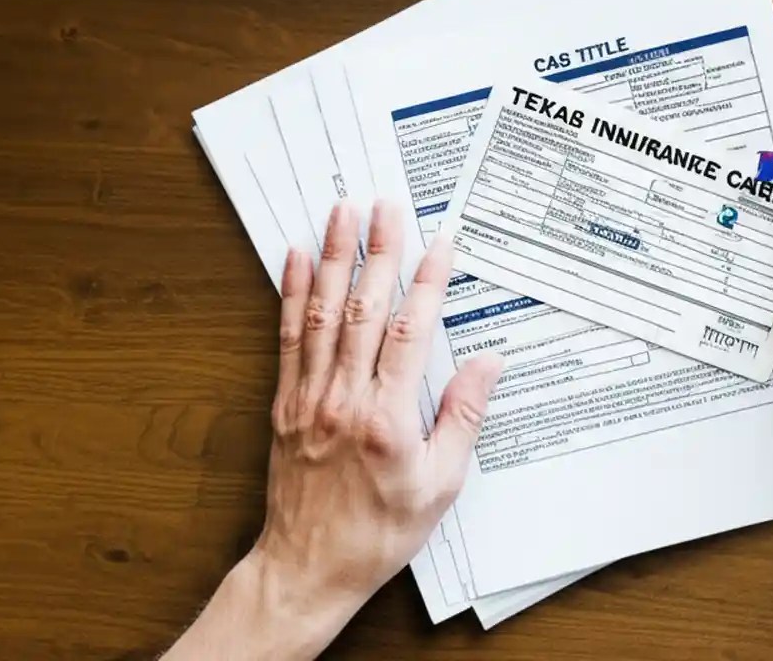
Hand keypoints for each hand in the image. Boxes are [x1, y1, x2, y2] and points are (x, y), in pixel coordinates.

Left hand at [166, 200, 502, 659]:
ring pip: (324, 314)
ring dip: (335, 259)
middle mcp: (346, 398)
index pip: (412, 332)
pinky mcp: (285, 404)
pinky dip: (292, 296)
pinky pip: (288, 339)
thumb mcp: (440, 485)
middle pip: (365, 309)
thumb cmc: (379, 532)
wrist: (309, 567)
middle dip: (378, 251)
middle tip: (386, 206)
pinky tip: (297, 261)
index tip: (439, 242)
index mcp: (389, 418)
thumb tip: (487, 364)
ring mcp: (310, 398)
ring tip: (341, 214)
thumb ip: (463, 418)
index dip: (427, 281)